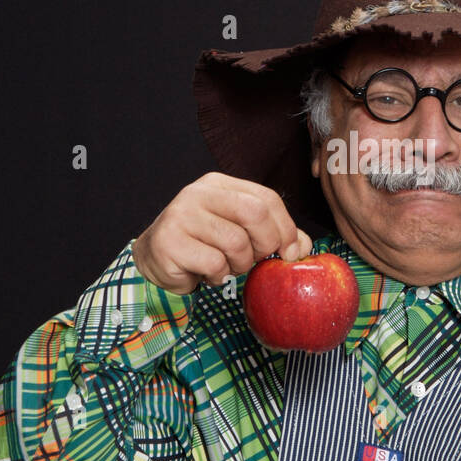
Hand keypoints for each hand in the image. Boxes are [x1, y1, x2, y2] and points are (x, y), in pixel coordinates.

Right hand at [132, 172, 313, 295]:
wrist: (156, 261)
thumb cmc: (204, 246)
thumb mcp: (241, 234)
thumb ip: (273, 235)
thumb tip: (304, 246)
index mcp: (219, 184)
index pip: (266, 198)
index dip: (286, 227)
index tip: (291, 251)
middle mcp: (198, 193)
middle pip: (255, 213)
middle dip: (266, 243)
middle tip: (258, 259)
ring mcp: (181, 215)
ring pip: (235, 243)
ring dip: (239, 265)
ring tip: (226, 267)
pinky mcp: (169, 241)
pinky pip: (213, 263)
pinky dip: (217, 276)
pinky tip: (208, 273)